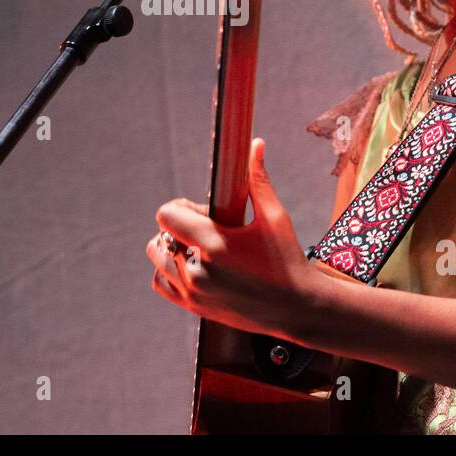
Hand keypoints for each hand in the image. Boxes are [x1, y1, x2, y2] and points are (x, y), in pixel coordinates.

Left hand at [145, 138, 321, 341]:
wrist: (297, 309)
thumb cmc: (288, 262)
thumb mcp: (275, 218)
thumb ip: (258, 180)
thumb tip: (255, 145)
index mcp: (214, 246)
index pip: (167, 215)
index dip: (182, 207)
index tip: (204, 211)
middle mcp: (198, 272)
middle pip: (160, 236)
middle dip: (179, 227)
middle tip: (208, 230)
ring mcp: (194, 293)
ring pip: (158, 259)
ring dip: (172, 248)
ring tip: (199, 247)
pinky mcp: (194, 308)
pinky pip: (162, 283)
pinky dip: (169, 271)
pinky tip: (193, 265)